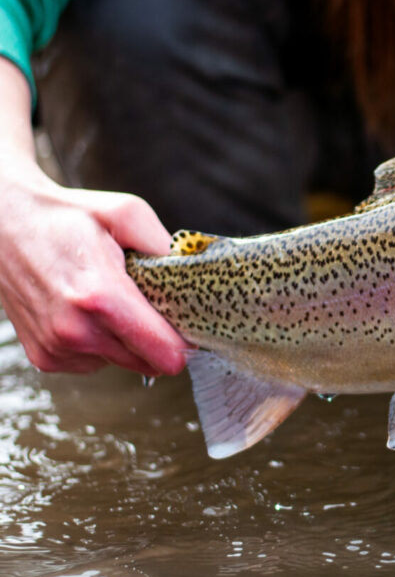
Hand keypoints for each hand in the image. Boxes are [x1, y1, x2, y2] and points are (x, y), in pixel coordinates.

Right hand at [0, 57, 185, 376]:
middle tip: (150, 304)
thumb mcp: (126, 214)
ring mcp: (57, 348)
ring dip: (129, 340)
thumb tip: (193, 273)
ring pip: (124, 363)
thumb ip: (165, 245)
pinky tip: (89, 312)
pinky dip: (102, 343)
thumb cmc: (66, 217)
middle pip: (150, 363)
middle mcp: (75, 330)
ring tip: (112, 301)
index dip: (185, 341)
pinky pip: (96, 362)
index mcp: (100, 296)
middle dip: (158, 337)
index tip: (189, 326)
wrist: (4, 224)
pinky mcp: (46, 358)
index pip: (164, 352)